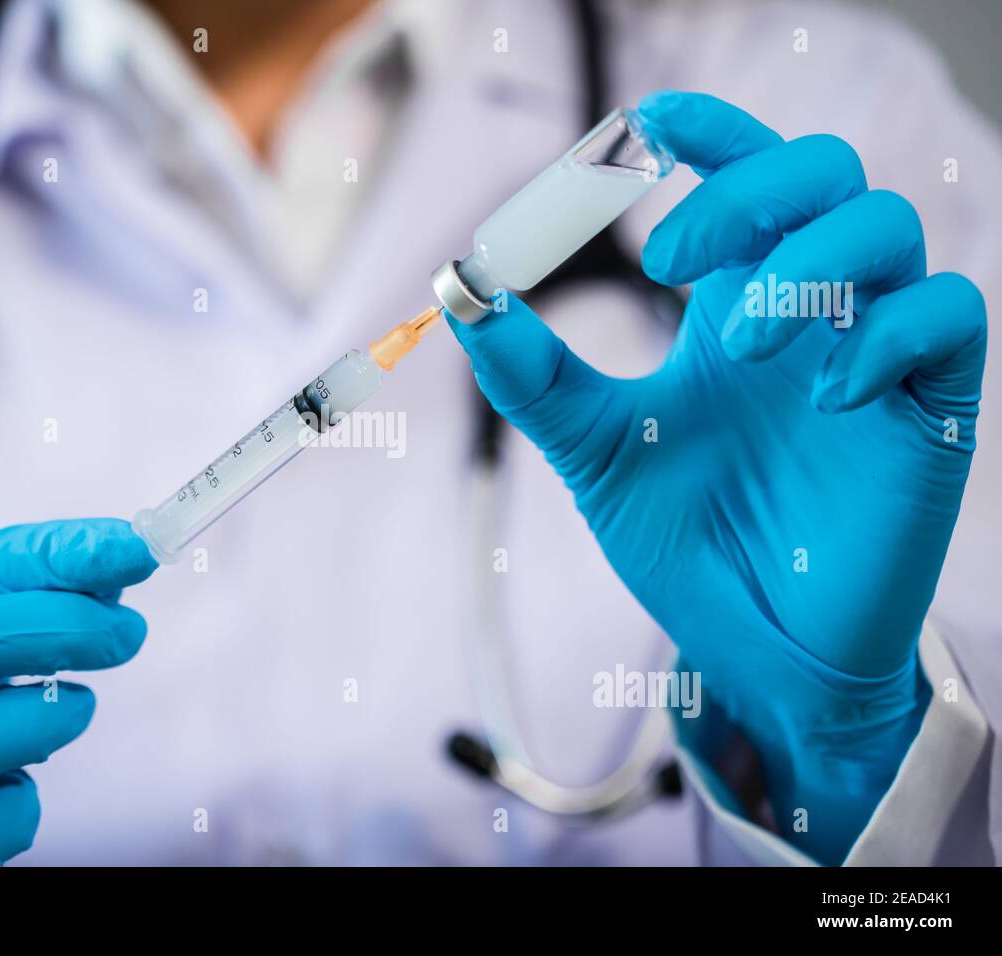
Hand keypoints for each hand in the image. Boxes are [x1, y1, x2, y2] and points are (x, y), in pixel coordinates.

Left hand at [449, 92, 985, 862]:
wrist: (754, 650)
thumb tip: (460, 289)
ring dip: (806, 264)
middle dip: (747, 188)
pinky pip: (948, 319)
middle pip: (821, 172)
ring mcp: (875, 355)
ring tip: (741, 342)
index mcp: (734, 303)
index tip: (644, 125)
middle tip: (665, 258)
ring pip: (888, 227)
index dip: (707, 130)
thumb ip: (537, 377)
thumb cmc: (687, 545)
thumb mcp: (597, 453)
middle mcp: (810, 311)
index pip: (741, 176)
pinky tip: (827, 396)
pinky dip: (886, 335)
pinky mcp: (931, 409)